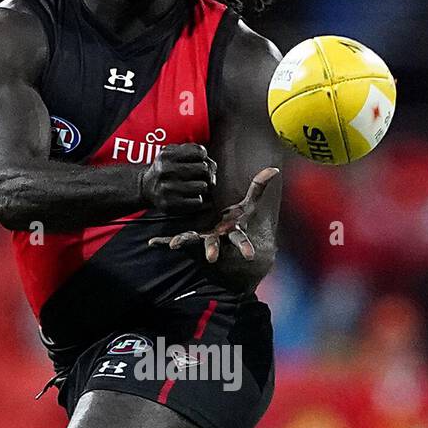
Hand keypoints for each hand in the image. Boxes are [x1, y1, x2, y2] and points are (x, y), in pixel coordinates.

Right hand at [139, 143, 216, 213]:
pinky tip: (188, 196)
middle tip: (199, 176)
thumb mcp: (174, 154)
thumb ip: (195, 154)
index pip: (200, 152)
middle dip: (205, 173)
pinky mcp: (169, 204)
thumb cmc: (167, 169)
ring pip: (203, 186)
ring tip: (193, 187)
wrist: (146, 188)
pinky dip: (196, 199)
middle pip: (204, 169)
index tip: (198, 161)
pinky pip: (197, 201)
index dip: (203, 157)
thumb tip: (212, 168)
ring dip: (202, 187)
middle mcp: (165, 170)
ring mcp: (167, 188)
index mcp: (167, 155)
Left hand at [147, 167, 278, 262]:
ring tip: (173, 244)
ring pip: (192, 242)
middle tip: (211, 258)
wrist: (222, 244)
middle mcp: (216, 239)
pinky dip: (162, 242)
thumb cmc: (235, 222)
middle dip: (212, 250)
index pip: (240, 240)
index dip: (245, 247)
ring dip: (183, 242)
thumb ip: (258, 188)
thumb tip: (274, 168)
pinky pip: (174, 240)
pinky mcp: (188, 242)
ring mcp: (200, 240)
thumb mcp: (248, 206)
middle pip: (214, 245)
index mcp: (231, 233)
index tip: (250, 256)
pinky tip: (152, 242)